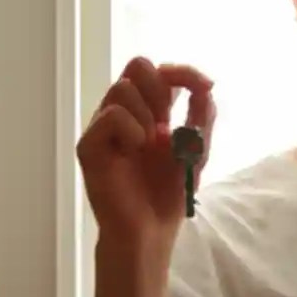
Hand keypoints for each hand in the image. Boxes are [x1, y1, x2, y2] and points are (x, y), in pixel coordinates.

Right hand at [77, 56, 215, 247]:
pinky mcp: (89, 146)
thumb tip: (207, 82)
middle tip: (166, 123)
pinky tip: (134, 152)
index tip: (204, 87)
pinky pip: (111, 115)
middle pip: (137, 65)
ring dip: (146, 115)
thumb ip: (202, 114)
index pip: (158, 71)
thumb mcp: (197, 149)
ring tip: (149, 146)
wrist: (150, 231)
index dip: (182, 71)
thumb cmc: (168, 194)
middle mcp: (124, 114)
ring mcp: (104, 128)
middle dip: (160, 88)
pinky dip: (132, 130)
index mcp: (148, 112)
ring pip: (123, 88)